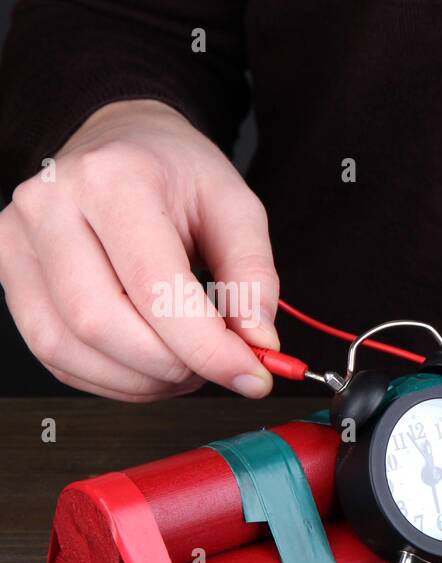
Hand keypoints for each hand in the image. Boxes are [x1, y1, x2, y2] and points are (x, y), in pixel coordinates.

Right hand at [0, 99, 278, 400]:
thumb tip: (258, 344)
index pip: (153, 285)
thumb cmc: (177, 175)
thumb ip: (254, 277)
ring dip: (139, 380)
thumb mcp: (237, 208)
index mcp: (114, 180)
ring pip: (67, 346)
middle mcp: (50, 206)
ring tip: (186, 368)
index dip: (204, 346)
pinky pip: (53, 354)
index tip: (250, 374)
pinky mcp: (10, 277)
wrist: (122, 143)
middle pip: (100, 321)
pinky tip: (149, 368)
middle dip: (170, 365)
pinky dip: (110, 379)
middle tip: (217, 368)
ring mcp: (18, 242)